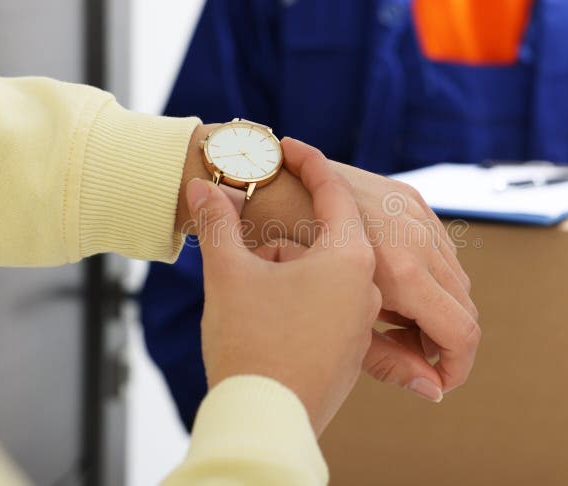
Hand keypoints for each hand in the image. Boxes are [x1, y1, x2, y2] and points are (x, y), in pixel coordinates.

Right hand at [186, 139, 381, 435]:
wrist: (261, 422)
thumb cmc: (250, 343)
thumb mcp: (229, 272)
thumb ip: (217, 221)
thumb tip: (199, 184)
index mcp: (350, 259)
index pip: (333, 193)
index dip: (308, 163)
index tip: (288, 145)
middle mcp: (368, 288)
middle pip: (321, 241)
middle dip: (278, 241)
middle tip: (244, 251)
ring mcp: (361, 322)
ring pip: (319, 276)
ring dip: (283, 274)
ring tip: (249, 294)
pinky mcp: (349, 350)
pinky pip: (322, 307)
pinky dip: (294, 301)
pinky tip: (263, 320)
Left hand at [241, 148, 479, 401]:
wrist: (266, 188)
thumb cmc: (283, 263)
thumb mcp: (335, 322)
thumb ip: (389, 360)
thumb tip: (431, 391)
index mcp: (402, 272)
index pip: (462, 332)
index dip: (457, 368)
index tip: (436, 383)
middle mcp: (420, 238)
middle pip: (465, 306)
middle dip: (443, 340)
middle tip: (403, 352)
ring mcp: (418, 213)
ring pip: (457, 278)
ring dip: (438, 307)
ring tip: (391, 319)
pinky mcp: (412, 198)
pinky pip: (440, 247)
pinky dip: (430, 276)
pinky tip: (390, 284)